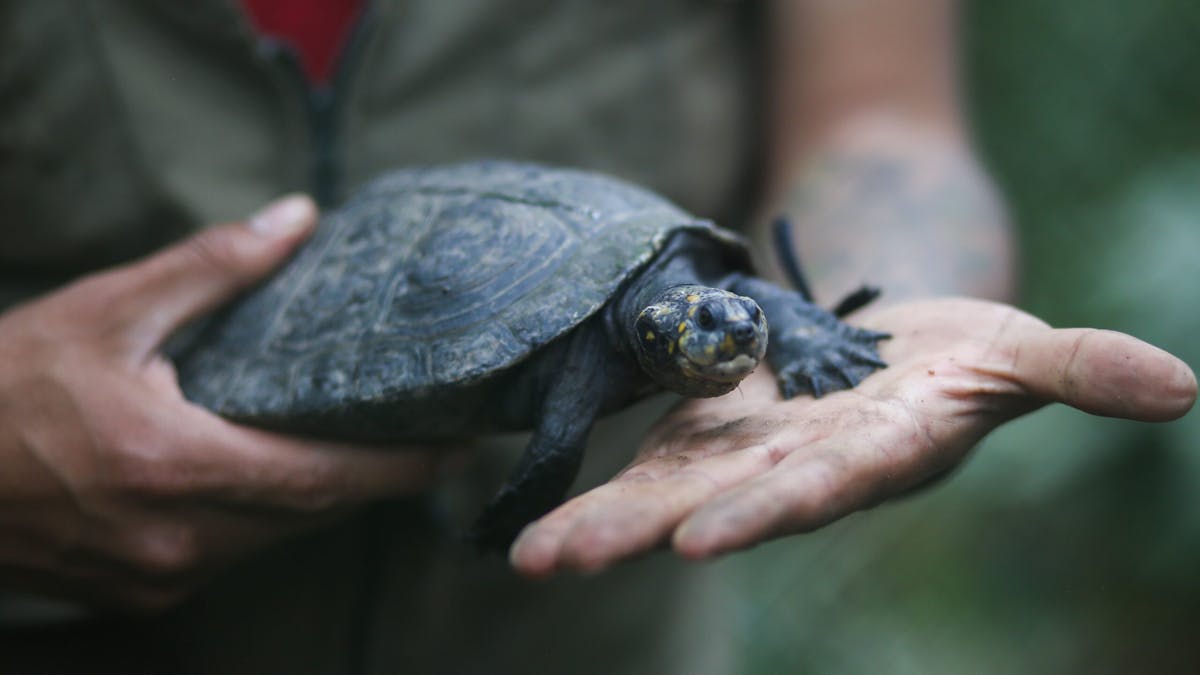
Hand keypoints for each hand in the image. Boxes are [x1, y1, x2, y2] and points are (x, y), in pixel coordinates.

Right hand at [0, 196, 465, 609]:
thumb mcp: (110, 309)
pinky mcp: (139, 595)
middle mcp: (175, 539)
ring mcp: (156, 578)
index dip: (401, 468)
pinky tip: (275, 478)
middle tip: (428, 441)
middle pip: (312, 514)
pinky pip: (233, 556)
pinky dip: (266, 519)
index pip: (325, 479)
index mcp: (174, 467)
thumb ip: (215, 267)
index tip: (460, 447)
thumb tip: (298, 218)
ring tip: (365, 449)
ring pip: (276, 539)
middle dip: (375, 481)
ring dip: (321, 498)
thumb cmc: (4, 383)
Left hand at [511, 298, 1196, 575]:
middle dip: (645, 530)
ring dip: (599, 522)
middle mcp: (799, 468)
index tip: (706, 537)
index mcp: (873, 453)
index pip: (821, 487)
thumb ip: (1083, 369)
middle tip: (565, 561)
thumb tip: (1183, 388)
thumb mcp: (1024, 349)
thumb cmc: (964, 358)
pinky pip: (644, 454)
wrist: (898, 351)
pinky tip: (533, 514)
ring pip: (665, 491)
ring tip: (531, 555)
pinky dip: (593, 482)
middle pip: (717, 503)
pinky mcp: (706, 425)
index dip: (771, 509)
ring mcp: (744, 451)